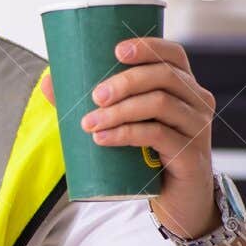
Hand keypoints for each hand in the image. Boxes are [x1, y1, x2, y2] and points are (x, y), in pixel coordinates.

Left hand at [41, 38, 219, 238]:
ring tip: (89, 123)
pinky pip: (159, 136)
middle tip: (94, 97)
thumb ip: (89, 103)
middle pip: (164, 76)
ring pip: (160, 104)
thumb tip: (47, 82)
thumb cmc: (145, 153)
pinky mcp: (191, 155)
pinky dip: (126, 134)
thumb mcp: (121, 123)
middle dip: (125, 81)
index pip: (172, 54)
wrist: (175, 198)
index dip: (147, 46)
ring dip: (119, 111)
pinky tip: (103, 138)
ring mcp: (197, 127)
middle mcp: (196, 101)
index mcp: (181, 86)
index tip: (115, 51)